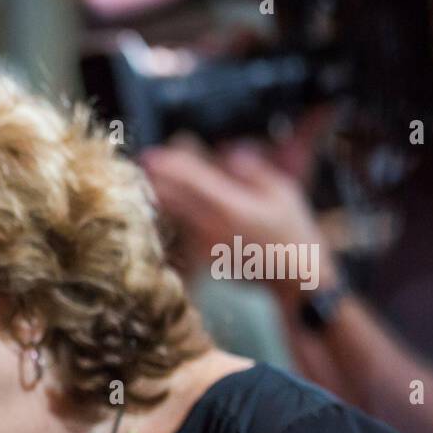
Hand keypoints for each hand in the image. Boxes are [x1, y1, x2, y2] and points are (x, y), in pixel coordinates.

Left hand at [140, 141, 337, 303]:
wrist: (294, 280)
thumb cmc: (292, 235)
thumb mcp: (282, 193)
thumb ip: (254, 172)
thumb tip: (231, 153)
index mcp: (230, 207)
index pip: (192, 181)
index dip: (170, 166)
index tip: (152, 155)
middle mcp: (211, 226)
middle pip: (172, 200)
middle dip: (154, 182)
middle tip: (139, 168)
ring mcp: (204, 246)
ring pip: (172, 218)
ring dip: (158, 200)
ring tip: (146, 186)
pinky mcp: (203, 259)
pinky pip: (180, 235)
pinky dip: (171, 221)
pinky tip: (162, 212)